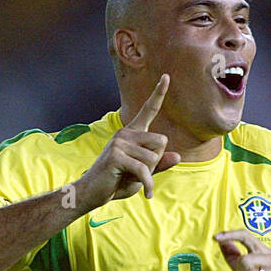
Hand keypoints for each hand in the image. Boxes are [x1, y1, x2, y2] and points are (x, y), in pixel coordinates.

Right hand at [74, 74, 180, 208]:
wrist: (92, 193)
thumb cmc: (117, 182)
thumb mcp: (142, 174)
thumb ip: (158, 165)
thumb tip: (177, 156)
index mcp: (132, 133)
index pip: (149, 110)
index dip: (159, 94)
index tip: (167, 77)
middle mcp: (126, 133)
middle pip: (162, 141)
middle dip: (157, 161)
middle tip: (140, 172)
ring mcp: (119, 142)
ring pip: (153, 157)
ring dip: (149, 174)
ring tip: (132, 178)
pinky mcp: (117, 155)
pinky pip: (144, 170)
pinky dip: (148, 184)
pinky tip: (146, 194)